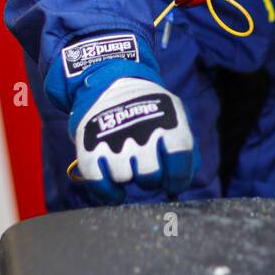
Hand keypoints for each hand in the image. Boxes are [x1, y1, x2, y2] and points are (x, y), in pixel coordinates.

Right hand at [45, 37, 196, 202]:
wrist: (110, 81)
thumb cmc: (149, 107)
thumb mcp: (176, 115)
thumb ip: (186, 149)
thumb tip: (177, 187)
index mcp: (169, 123)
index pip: (179, 165)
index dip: (177, 179)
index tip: (172, 181)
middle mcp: (141, 131)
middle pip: (150, 177)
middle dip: (151, 179)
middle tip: (147, 167)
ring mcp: (114, 138)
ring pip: (124, 179)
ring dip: (128, 177)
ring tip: (129, 163)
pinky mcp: (89, 146)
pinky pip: (98, 183)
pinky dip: (108, 192)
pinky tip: (115, 188)